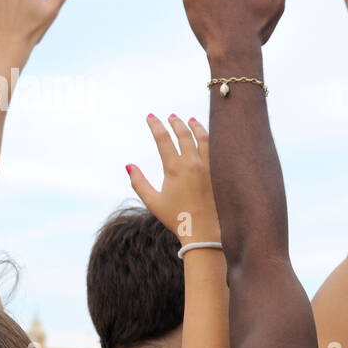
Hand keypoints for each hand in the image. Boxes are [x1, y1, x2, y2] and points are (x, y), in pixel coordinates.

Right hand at [127, 115, 219, 243]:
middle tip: (170, 116)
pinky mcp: (219, 173)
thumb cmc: (176, 218)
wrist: (204, 231)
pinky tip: (206, 137)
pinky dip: (209, 139)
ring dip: (195, 126)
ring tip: (190, 120)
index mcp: (174, 168)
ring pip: (203, 138)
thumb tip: (129, 165)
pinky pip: (215, 149)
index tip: (150, 117)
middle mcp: (193, 164)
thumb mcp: (152, 201)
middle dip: (175, 122)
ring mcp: (208, 167)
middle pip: (184, 134)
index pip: (163, 138)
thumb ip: (139, 182)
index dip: (155, 125)